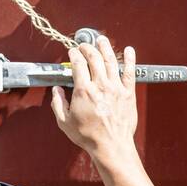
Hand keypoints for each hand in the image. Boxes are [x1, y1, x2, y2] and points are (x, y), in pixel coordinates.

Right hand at [51, 37, 138, 163]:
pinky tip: (129, 50)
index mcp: (83, 91)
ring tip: (102, 40)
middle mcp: (100, 85)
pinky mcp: (128, 93)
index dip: (74, 55)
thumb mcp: (64, 122)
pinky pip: (130, 71)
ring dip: (106, 47)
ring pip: (111, 60)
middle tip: (85, 45)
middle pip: (94, 58)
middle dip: (88, 48)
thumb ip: (58, 104)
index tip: (72, 52)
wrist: (111, 145)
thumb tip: (56, 90)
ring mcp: (116, 87)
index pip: (78, 65)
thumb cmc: (88, 136)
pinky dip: (130, 59)